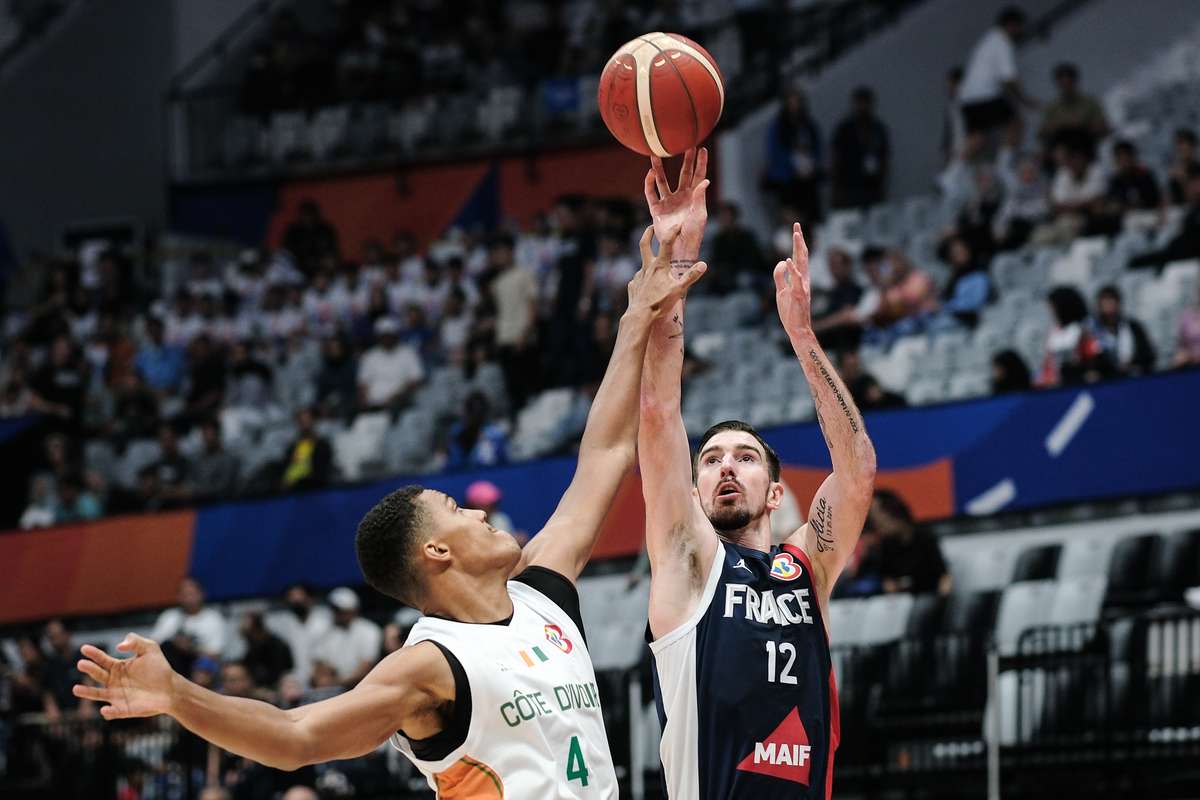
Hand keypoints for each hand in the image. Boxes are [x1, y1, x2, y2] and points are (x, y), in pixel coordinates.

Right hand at [72, 634, 176, 719]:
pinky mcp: (123, 709)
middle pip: (98, 674)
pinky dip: (108, 712)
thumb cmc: (159, 668)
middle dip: (89, 669)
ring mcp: (117, 696)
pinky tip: (105, 710)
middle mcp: (113, 682)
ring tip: (75, 689)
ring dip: (87, 692)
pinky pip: (113, 712)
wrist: (171, 688)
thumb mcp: (150, 649)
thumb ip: (135, 642)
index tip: (84, 648)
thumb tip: (118, 646)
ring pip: (98, 695)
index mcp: (118, 667)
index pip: (102, 659)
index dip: (94, 654)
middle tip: (81, 664)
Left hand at [627, 226, 706, 316]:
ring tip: (657, 271)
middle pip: (644, 244)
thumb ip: (691, 276)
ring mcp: (638, 276)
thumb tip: (703, 265)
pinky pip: (639, 279)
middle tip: (651, 227)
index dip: (673, 231)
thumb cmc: (660, 302)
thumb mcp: (678, 290)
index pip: (666, 243)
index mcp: (659, 266)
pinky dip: (645, 280)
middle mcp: (647, 267)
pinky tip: (648, 287)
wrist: (639, 315)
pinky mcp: (633, 285)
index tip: (678, 225)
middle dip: (648, 233)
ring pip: (644, 265)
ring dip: (650, 263)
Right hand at [644, 147, 709, 258]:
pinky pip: (651, 194)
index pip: (698, 175)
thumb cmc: (693, 233)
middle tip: (684, 143)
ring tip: (655, 154)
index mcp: (694, 197)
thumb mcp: (700, 214)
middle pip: (683, 174)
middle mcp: (681, 197)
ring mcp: (668, 202)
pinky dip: (649, 184)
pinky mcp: (657, 210)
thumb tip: (704, 180)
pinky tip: (649, 174)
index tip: (702, 148)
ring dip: (659, 168)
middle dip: (684, 159)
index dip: (700, 162)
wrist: (680, 249)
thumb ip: (700, 196)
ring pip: (663, 181)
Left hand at [773, 222, 812, 337]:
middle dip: (799, 240)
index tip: (796, 229)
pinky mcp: (799, 295)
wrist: (797, 328)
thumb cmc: (790, 311)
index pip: (799, 257)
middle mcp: (803, 279)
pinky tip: (788, 260)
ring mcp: (802, 286)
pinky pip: (796, 280)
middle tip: (796, 225)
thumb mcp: (781, 290)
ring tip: (796, 234)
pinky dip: (792, 270)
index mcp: (799, 278)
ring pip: (801, 264)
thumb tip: (781, 261)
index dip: (797, 243)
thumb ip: (780, 276)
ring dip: (798, 248)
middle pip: (802, 256)